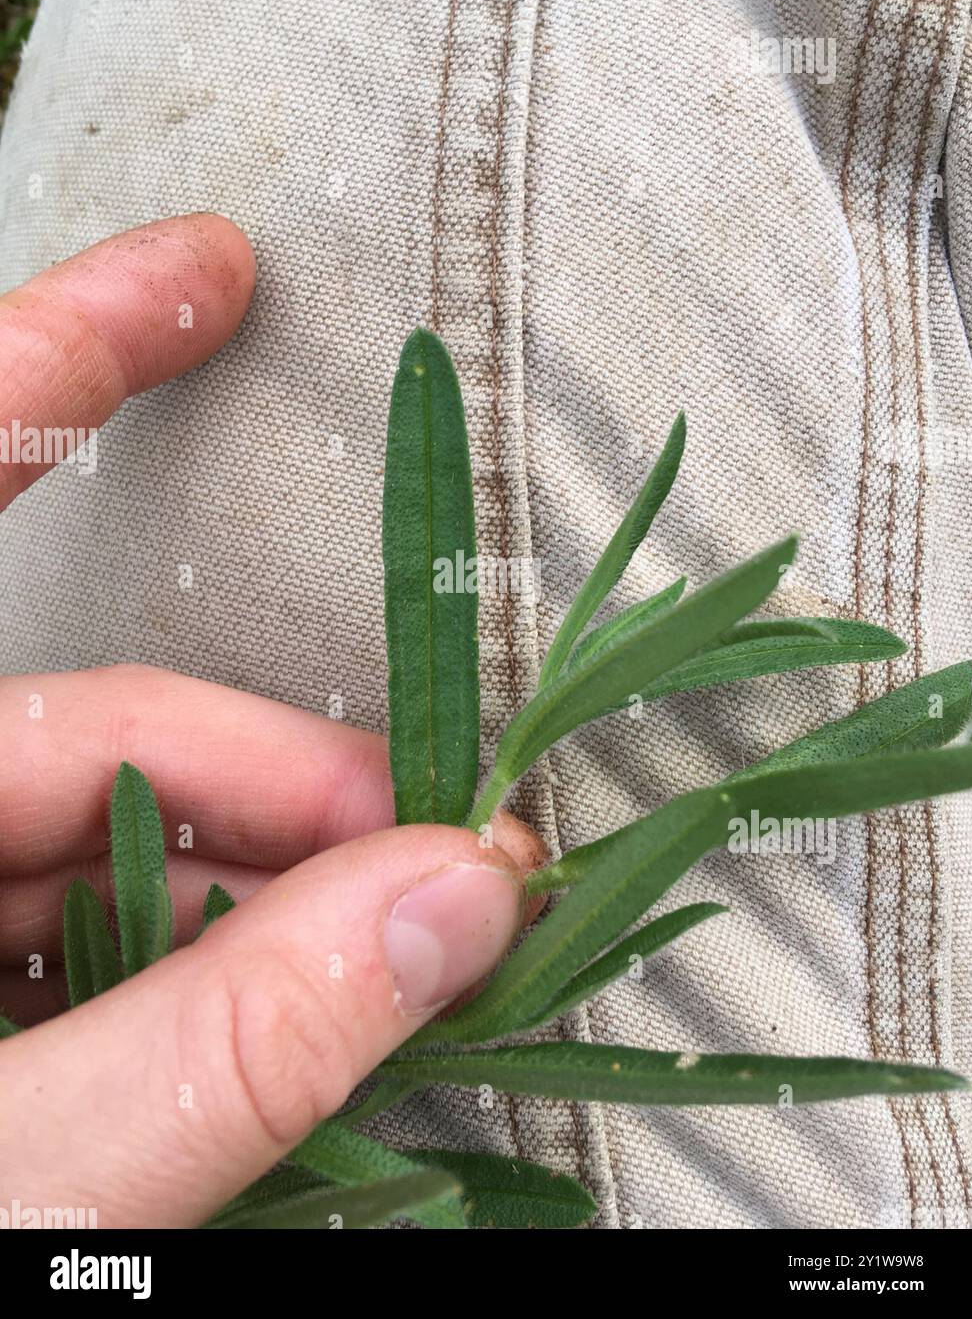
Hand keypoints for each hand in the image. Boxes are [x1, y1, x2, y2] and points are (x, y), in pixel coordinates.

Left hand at [0, 217, 540, 1226]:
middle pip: (69, 725)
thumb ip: (218, 1044)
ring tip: (382, 951)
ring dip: (244, 890)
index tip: (218, 266)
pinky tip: (273, 1000)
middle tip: (441, 858)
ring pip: (81, 847)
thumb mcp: (7, 1178)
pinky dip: (180, 960)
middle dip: (272, 773)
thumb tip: (454, 898)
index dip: (69, 350)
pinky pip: (61, 933)